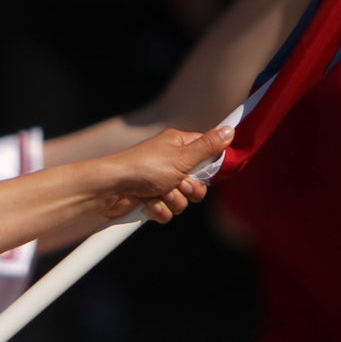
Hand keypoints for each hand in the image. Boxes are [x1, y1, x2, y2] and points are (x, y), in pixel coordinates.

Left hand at [98, 125, 232, 221]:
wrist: (110, 189)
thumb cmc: (144, 167)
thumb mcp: (182, 156)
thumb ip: (208, 147)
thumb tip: (230, 130)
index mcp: (179, 146)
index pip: (207, 153)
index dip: (211, 166)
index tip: (209, 172)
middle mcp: (170, 163)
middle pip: (198, 182)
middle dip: (192, 189)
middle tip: (181, 185)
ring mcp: (159, 183)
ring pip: (184, 200)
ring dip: (175, 200)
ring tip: (160, 194)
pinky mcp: (150, 200)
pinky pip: (168, 211)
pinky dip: (161, 210)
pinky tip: (150, 205)